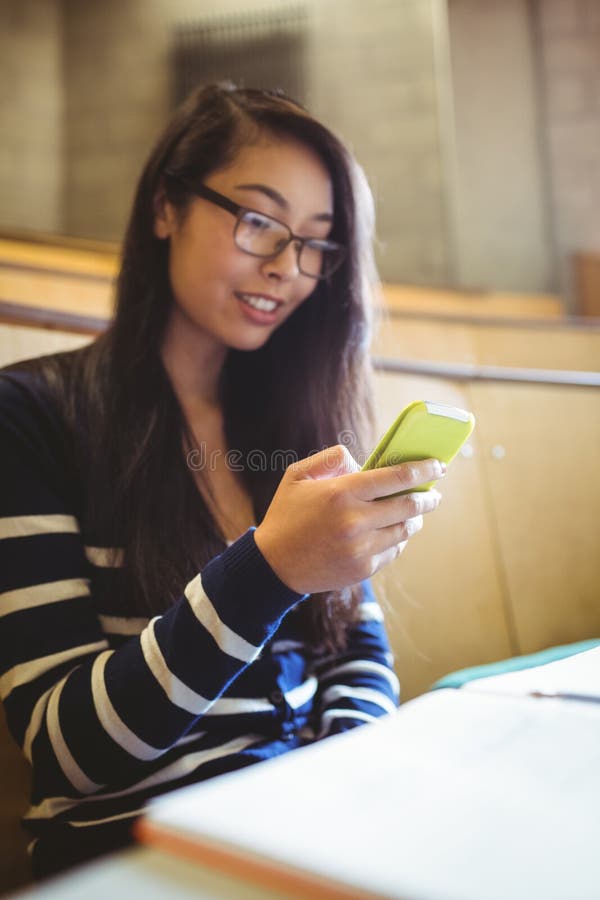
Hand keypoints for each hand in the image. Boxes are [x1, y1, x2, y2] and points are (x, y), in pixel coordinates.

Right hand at [254, 445, 443, 593]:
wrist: (273, 565)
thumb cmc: (286, 515)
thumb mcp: (298, 476)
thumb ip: (331, 459)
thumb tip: (362, 462)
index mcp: (342, 493)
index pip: (396, 476)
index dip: (423, 469)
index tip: (438, 466)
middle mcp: (355, 520)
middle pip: (409, 504)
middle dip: (428, 496)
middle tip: (434, 493)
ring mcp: (361, 548)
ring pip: (405, 529)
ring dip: (415, 519)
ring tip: (414, 512)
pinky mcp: (363, 569)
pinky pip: (394, 550)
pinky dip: (399, 539)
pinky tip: (394, 532)